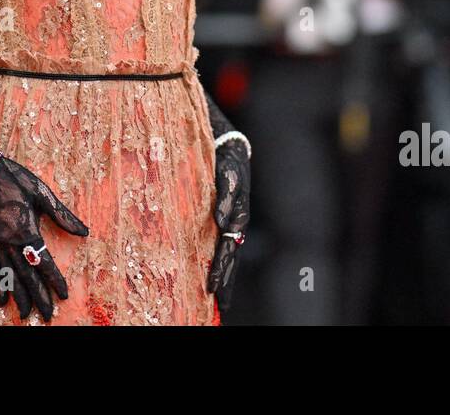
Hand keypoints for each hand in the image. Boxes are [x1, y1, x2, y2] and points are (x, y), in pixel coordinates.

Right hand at [0, 152, 89, 321]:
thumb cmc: (14, 179)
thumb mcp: (42, 193)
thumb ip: (62, 215)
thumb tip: (84, 231)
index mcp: (26, 230)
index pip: (44, 262)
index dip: (54, 281)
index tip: (64, 295)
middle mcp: (10, 242)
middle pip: (27, 276)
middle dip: (38, 298)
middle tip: (47, 316)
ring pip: (9, 277)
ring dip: (19, 297)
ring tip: (25, 315)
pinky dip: (0, 285)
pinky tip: (3, 299)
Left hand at [207, 139, 249, 311]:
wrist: (227, 144)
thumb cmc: (227, 158)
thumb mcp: (228, 173)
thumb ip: (227, 197)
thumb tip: (222, 223)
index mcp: (238, 214)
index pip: (229, 247)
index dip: (220, 268)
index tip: (212, 286)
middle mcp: (236, 221)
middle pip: (231, 257)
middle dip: (225, 280)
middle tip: (218, 305)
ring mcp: (231, 221)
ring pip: (229, 254)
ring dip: (225, 276)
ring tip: (219, 301)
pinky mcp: (224, 217)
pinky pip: (221, 244)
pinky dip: (219, 261)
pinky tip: (212, 275)